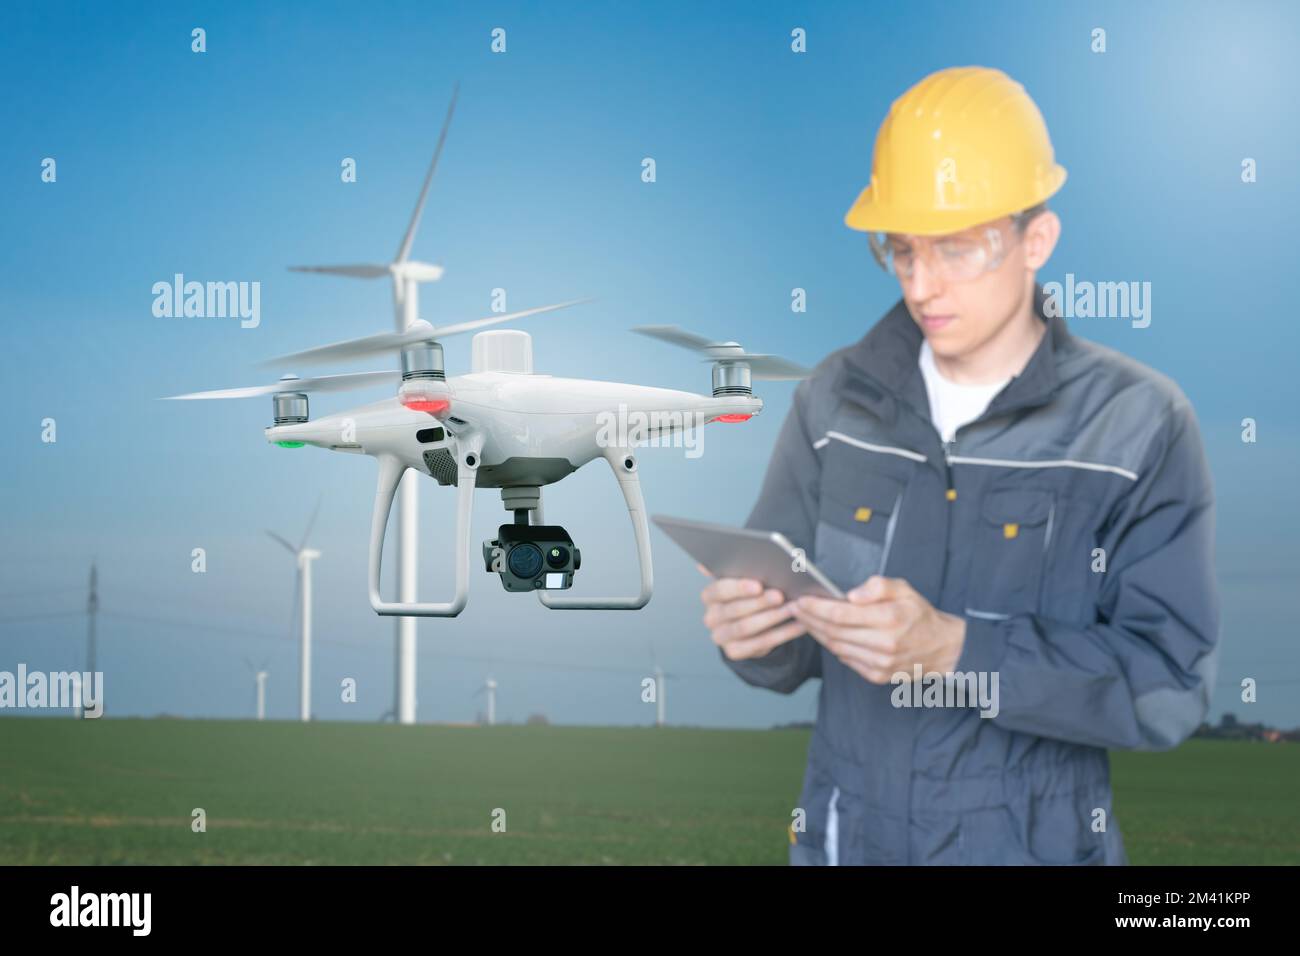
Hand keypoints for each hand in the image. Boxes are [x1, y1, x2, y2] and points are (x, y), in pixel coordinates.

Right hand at [698, 564, 803, 660]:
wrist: (752, 625)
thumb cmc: (751, 594)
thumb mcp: (746, 580)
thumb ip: (739, 568)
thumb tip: (723, 557)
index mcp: (709, 596)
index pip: (719, 590)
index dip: (739, 587)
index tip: (758, 584)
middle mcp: (710, 617)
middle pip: (734, 610)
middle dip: (760, 602)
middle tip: (781, 595)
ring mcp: (720, 637)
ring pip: (747, 627)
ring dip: (773, 617)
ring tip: (794, 608)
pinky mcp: (734, 652)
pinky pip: (760, 644)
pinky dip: (782, 634)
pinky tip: (799, 625)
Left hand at [791, 575, 965, 683]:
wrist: (943, 648)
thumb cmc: (919, 615)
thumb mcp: (905, 590)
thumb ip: (878, 586)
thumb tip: (851, 595)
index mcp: (889, 619)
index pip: (841, 614)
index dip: (816, 607)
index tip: (800, 600)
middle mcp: (884, 644)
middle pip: (833, 632)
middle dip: (809, 619)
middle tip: (794, 608)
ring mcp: (879, 663)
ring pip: (836, 647)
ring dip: (816, 633)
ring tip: (804, 619)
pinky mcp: (877, 675)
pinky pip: (845, 659)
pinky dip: (832, 646)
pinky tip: (823, 633)